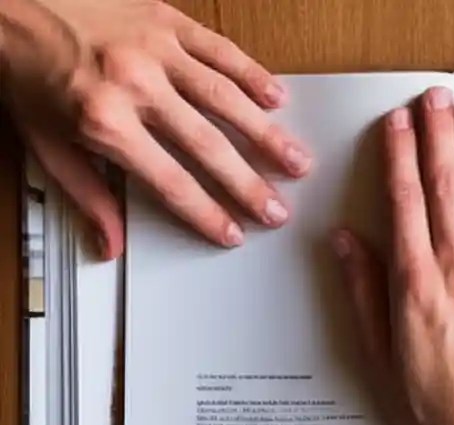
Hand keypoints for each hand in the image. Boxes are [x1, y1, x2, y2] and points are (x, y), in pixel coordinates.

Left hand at [0, 0, 310, 257]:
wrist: (7, 2)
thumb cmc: (24, 69)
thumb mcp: (44, 141)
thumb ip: (85, 193)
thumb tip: (109, 243)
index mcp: (103, 121)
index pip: (170, 181)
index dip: (205, 212)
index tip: (231, 231)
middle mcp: (135, 85)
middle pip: (208, 147)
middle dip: (248, 185)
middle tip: (277, 210)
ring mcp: (155, 50)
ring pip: (226, 100)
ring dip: (266, 135)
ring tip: (297, 161)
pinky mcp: (166, 21)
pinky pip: (219, 50)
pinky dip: (252, 75)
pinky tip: (276, 99)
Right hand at [330, 87, 453, 424]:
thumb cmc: (433, 414)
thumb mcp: (378, 359)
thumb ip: (364, 294)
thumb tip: (347, 240)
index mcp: (416, 287)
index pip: (404, 202)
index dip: (400, 155)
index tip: (398, 121)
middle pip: (447, 187)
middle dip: (438, 136)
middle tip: (435, 97)